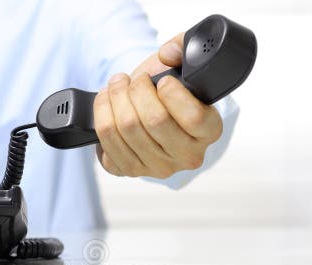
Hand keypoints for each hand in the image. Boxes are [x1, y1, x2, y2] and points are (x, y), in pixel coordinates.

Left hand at [93, 33, 222, 178]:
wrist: (150, 111)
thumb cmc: (169, 89)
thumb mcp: (184, 63)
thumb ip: (184, 46)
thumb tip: (168, 53)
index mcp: (209, 131)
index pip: (193, 118)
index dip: (173, 94)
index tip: (162, 81)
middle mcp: (186, 155)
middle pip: (154, 121)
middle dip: (137, 90)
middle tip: (134, 80)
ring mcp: (157, 167)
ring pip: (127, 129)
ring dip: (115, 98)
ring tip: (117, 85)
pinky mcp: (128, 171)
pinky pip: (107, 143)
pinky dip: (101, 115)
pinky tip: (107, 104)